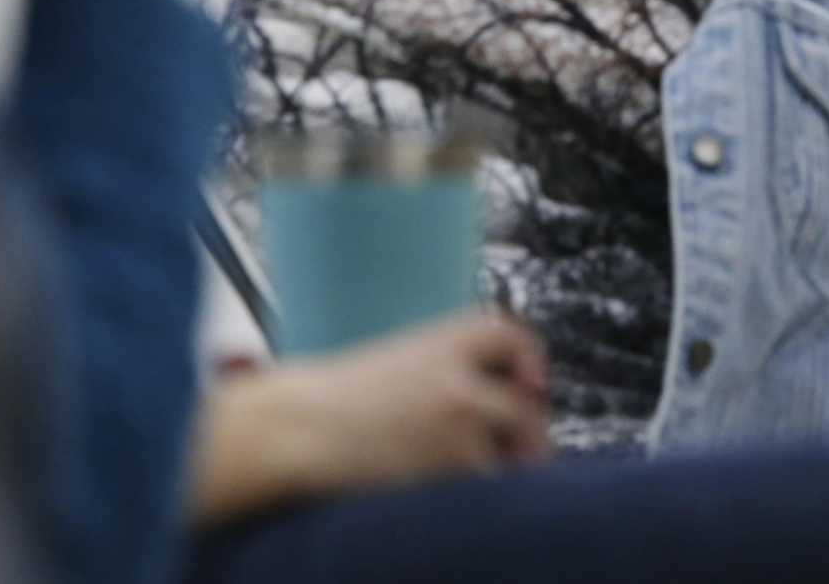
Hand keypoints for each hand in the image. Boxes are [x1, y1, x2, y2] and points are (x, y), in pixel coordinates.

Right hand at [194, 312, 550, 521]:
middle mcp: (463, 376)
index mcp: (445, 339)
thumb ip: (446, 371)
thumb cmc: (335, 402)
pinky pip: (489, 483)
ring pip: (514, 449)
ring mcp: (463, 420)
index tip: (532, 384)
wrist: (295, 428)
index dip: (530, 360)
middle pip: (525, 406)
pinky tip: (445, 493)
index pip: (512, 335)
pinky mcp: (455, 463)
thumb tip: (499, 402)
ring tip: (470, 478)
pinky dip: (478, 491)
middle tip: (515, 454)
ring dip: (504, 466)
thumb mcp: (398, 362)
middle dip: (526, 434)